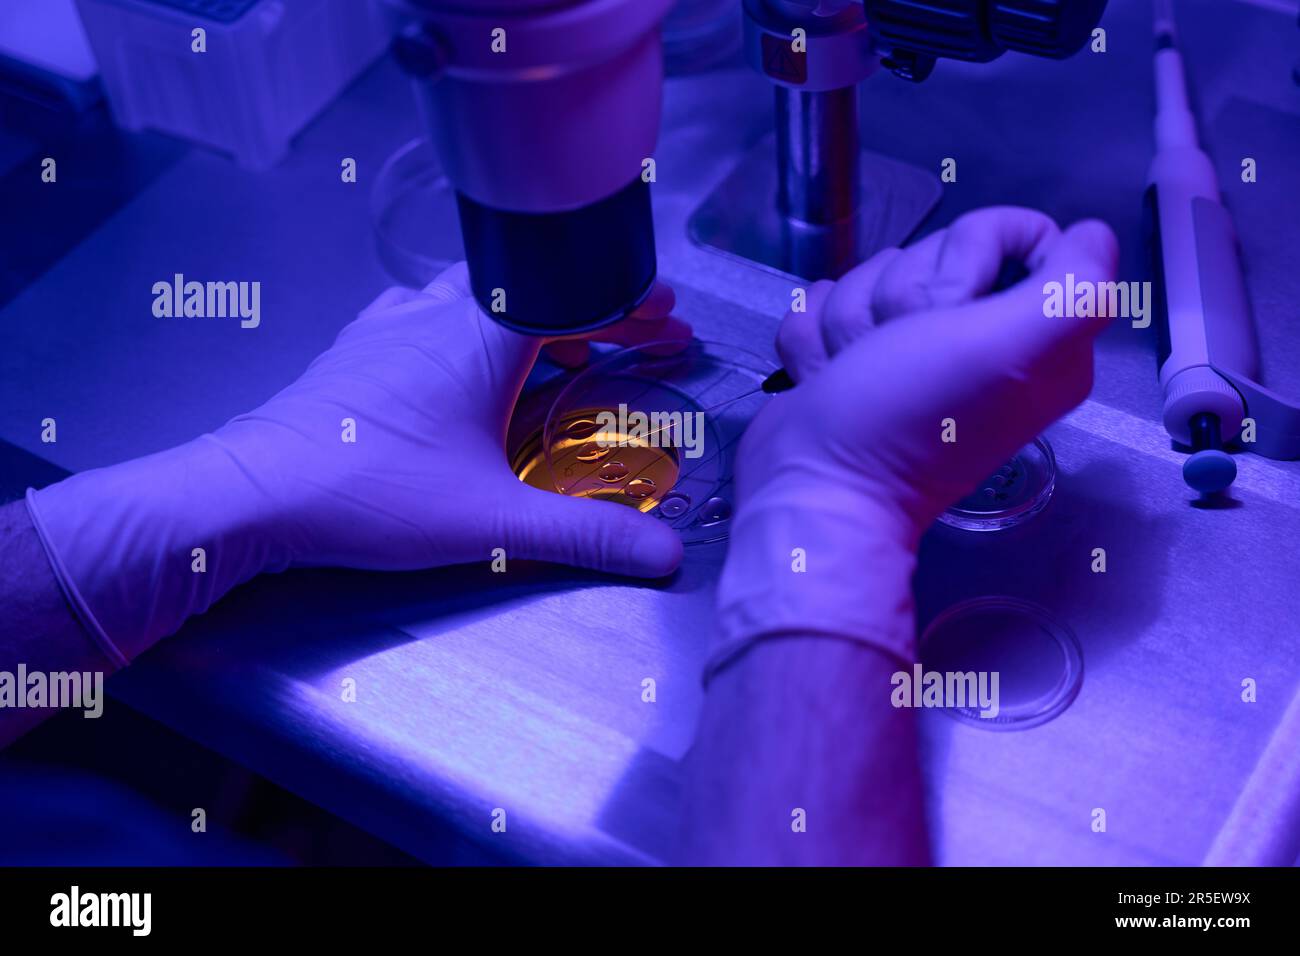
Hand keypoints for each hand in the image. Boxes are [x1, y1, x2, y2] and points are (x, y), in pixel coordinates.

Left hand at [216, 263, 688, 572]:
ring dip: (533, 320)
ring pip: (482, 300)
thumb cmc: (372, 494)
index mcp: (483, 335)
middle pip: (536, 295)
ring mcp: (391, 324)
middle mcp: (439, 313)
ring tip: (568, 357)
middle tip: (639, 337)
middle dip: (594, 314)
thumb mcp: (491, 523)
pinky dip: (472, 329)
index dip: (629, 305)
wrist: (253, 492)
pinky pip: (431, 315)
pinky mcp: (358, 347)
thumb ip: (584, 536)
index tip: (668, 315)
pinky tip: (465, 363)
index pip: (576, 299)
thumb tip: (666, 556)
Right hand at [712, 208, 1118, 667]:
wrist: (816, 484)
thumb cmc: (913, 418)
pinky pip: (825, 303)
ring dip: (852, 322)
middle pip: (931, 251)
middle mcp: (980, 339)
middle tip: (900, 353)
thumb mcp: (1014, 349)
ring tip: (859, 374)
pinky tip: (829, 378)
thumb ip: (1076, 287)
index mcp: (1036, 336)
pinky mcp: (852, 357)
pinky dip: (815, 340)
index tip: (954, 311)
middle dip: (900, 296)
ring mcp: (909, 347)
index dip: (966, 258)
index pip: (1007, 232)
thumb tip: (1089, 234)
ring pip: (871, 275)